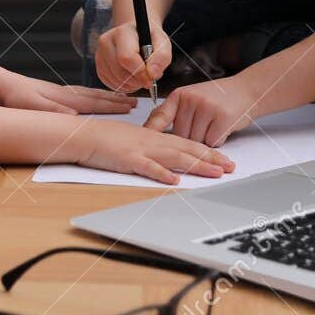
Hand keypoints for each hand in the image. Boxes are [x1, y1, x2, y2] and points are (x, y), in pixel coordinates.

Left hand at [0, 72, 137, 115]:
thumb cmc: (14, 98)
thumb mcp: (33, 106)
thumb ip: (54, 111)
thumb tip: (76, 116)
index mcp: (65, 99)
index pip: (95, 103)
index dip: (114, 106)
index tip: (131, 106)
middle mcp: (65, 93)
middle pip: (96, 96)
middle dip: (115, 99)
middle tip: (134, 101)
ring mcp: (59, 91)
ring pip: (88, 93)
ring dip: (105, 96)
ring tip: (119, 97)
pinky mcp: (51, 92)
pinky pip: (78, 93)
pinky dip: (90, 95)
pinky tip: (90, 97)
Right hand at [72, 119, 234, 185]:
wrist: (83, 134)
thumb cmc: (106, 138)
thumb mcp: (134, 139)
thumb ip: (151, 147)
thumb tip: (167, 157)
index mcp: (154, 136)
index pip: (187, 143)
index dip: (208, 151)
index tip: (225, 159)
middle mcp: (152, 141)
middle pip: (187, 149)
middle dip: (211, 158)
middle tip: (231, 167)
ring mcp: (141, 149)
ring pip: (174, 157)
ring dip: (197, 165)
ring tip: (215, 173)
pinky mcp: (128, 158)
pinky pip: (148, 167)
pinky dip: (162, 173)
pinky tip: (175, 180)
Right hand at [95, 21, 171, 93]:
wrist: (136, 35)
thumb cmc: (150, 39)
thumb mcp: (162, 43)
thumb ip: (161, 57)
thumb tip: (152, 74)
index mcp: (122, 32)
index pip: (126, 58)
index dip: (140, 73)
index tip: (151, 79)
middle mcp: (106, 42)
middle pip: (120, 71)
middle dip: (137, 81)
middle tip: (146, 79)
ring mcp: (99, 54)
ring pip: (115, 80)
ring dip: (131, 85)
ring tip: (139, 77)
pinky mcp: (99, 66)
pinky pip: (110, 84)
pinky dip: (123, 86)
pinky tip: (131, 78)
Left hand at [144, 77, 257, 146]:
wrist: (246, 90)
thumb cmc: (217, 98)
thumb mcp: (191, 98)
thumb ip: (175, 112)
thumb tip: (153, 131)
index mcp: (179, 95)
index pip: (159, 116)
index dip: (150, 131)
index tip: (140, 142)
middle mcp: (191, 99)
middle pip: (179, 136)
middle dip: (190, 138)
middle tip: (203, 126)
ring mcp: (207, 108)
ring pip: (196, 142)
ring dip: (204, 140)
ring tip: (213, 125)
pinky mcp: (223, 118)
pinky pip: (212, 142)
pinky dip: (218, 140)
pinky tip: (222, 128)